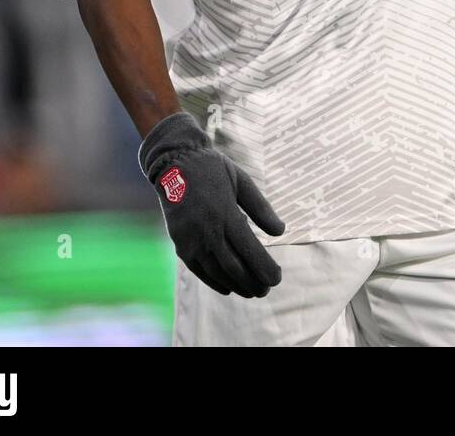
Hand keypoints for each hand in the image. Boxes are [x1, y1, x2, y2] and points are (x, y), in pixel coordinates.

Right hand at [139, 111, 285, 296]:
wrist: (174, 163)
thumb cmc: (213, 169)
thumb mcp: (242, 181)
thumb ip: (261, 207)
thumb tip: (281, 231)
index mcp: (225, 214)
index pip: (249, 250)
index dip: (264, 268)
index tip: (277, 277)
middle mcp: (207, 231)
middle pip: (234, 267)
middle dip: (253, 281)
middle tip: (268, 288)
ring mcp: (191, 240)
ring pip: (217, 272)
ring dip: (237, 285)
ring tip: (252, 292)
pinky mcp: (180, 244)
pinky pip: (199, 270)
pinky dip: (215, 282)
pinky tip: (228, 288)